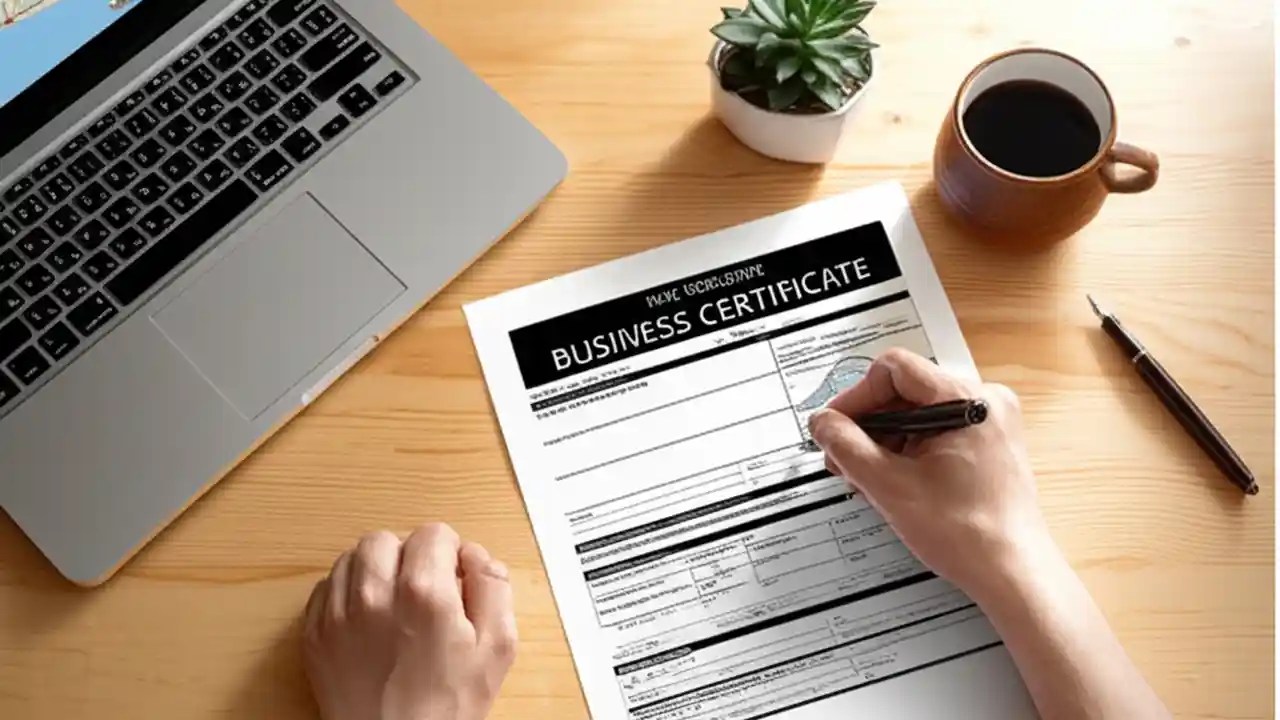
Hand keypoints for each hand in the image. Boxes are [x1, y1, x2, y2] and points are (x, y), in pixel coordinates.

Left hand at [303, 524, 517, 719]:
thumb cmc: (446, 708)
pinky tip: (367, 616)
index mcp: (424, 591)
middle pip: (388, 538)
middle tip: (423, 587)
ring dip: (375, 569)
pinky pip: (326, 587)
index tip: (453, 578)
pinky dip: (347, 592)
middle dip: (409, 555)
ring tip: (394, 600)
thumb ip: (494, 588)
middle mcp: (374, 593)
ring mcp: (338, 613)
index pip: (435, 533)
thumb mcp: (498, 647)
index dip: (451, 552)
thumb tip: (476, 556)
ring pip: (352, 557)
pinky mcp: (315, 634)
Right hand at [808, 348, 1054, 600]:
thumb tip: (823, 423)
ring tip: (868, 473)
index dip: (856, 397)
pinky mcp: (988, 443)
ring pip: (918, 412)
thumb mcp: (889, 486)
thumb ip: (846, 446)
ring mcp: (990, 423)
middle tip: (844, 454)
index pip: (894, 369)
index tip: (836, 424)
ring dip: (885, 438)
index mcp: (967, 401)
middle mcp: (985, 403)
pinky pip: (936, 429)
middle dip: (868, 423)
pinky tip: (893, 477)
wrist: (1010, 571)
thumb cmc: (971, 534)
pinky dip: (908, 449)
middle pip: (905, 390)